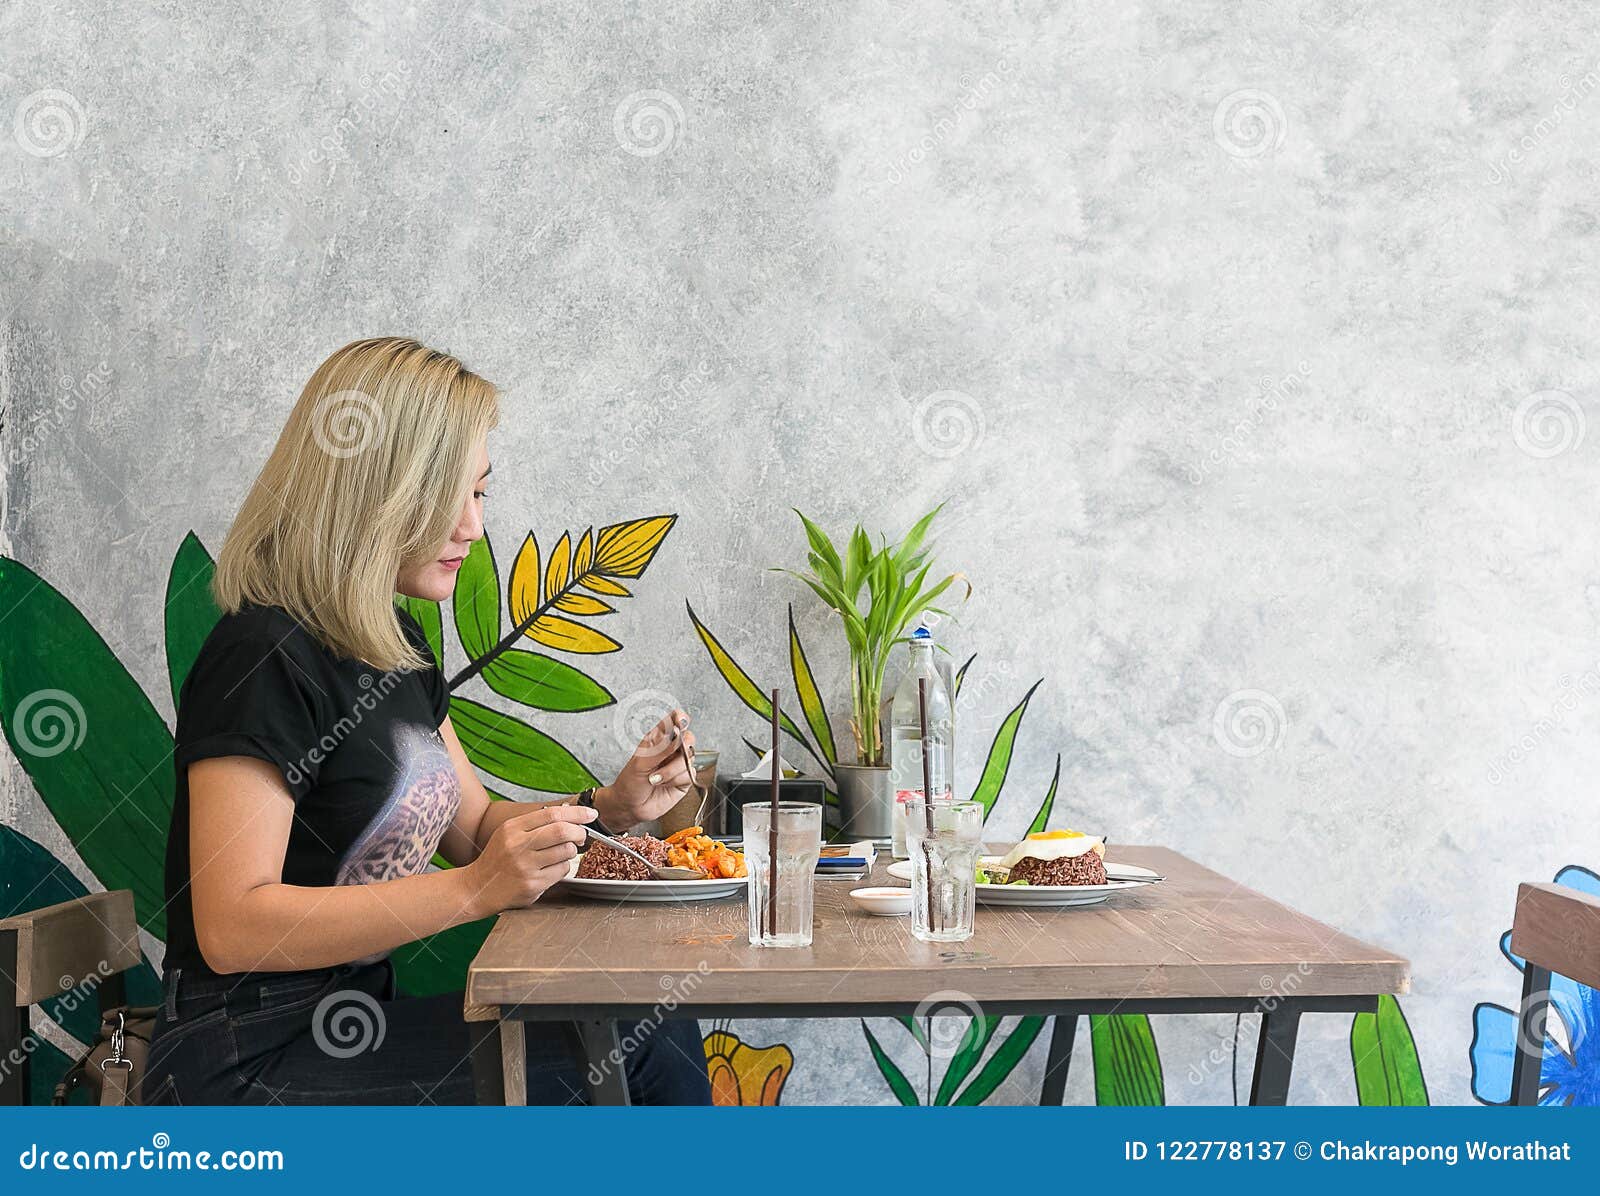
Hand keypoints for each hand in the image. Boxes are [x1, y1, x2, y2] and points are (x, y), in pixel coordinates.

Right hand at [465, 804, 595, 913]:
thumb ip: (535, 824)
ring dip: (571, 852)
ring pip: (566, 852)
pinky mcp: (532, 885)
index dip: (577, 813)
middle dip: (580, 832)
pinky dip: (562, 868)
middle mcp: (518, 846)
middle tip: (582, 835)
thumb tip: (570, 816)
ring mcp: (525, 866)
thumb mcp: (508, 834)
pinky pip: (561, 871)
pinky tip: (549, 869)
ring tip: (560, 854)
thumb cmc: (497, 859)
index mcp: (513, 828)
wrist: (477, 888)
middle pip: (563, 831)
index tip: (590, 814)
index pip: (552, 813)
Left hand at [598, 708, 696, 827]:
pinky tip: (664, 784)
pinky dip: (675, 780)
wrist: (630, 806)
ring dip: (671, 770)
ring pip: (689, 758)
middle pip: (689, 738)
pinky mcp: (684, 779)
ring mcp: (678, 764)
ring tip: (655, 778)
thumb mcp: (641, 762)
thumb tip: (678, 737)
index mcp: (658, 739)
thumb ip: (661, 749)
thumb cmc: (630, 782)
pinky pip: (689, 774)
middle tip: (674, 751)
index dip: (680, 717)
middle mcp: (670, 750)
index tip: (681, 720)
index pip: (673, 721)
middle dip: (683, 745)